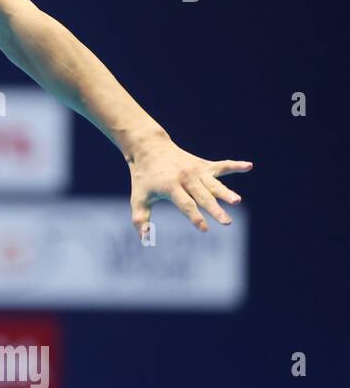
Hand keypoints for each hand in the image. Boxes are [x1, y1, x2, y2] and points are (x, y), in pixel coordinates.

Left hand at [128, 138, 251, 234]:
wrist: (149, 148)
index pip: (185, 204)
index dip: (195, 217)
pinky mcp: (203, 165)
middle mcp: (185, 178)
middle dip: (215, 210)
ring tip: (237, 201)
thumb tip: (145, 239)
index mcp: (170, 186)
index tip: (204, 229)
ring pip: (214, 184)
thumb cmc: (143, 178)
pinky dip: (235, 165)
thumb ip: (141, 219)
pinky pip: (221, 166)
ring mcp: (196, 171)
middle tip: (227, 222)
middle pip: (203, 197)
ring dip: (226, 193)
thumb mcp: (138, 198)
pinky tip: (249, 166)